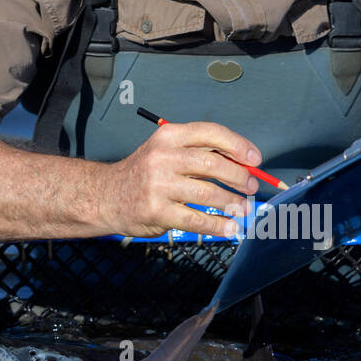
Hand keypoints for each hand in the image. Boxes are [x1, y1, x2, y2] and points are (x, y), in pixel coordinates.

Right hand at [96, 120, 260, 237]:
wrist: (106, 195)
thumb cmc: (144, 173)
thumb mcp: (166, 152)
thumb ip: (199, 154)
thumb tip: (242, 165)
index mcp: (169, 136)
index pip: (211, 133)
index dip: (238, 145)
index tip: (255, 159)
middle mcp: (163, 157)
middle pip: (212, 163)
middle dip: (239, 176)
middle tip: (251, 186)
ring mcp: (159, 185)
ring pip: (207, 192)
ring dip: (232, 202)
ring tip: (244, 208)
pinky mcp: (156, 211)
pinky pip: (195, 219)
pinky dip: (217, 224)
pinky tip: (230, 227)